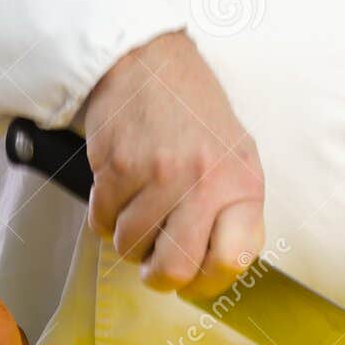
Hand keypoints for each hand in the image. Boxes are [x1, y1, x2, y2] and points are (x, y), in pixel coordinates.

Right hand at [78, 32, 263, 294]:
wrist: (150, 62)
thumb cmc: (192, 113)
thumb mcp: (234, 157)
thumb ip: (230, 211)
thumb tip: (210, 271)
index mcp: (242, 183)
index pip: (233, 260)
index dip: (207, 282)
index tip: (195, 278)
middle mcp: (205, 181)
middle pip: (174, 269)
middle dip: (157, 276)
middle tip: (153, 263)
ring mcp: (160, 174)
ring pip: (130, 247)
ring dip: (127, 237)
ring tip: (137, 208)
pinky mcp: (118, 166)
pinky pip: (102, 221)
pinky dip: (104, 214)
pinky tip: (118, 188)